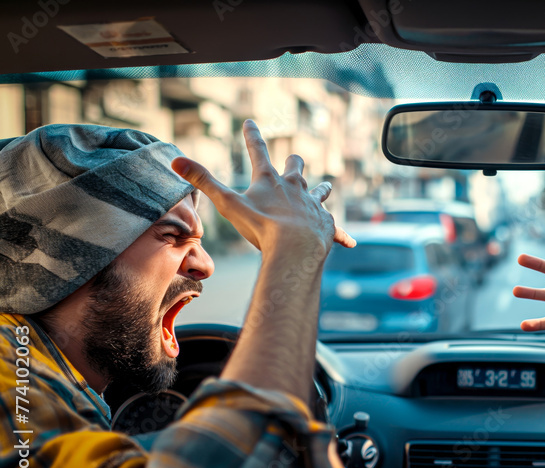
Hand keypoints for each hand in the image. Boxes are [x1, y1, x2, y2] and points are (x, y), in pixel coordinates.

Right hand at [170, 120, 355, 252]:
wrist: (296, 247)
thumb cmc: (261, 227)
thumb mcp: (227, 203)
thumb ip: (202, 181)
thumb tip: (174, 159)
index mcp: (270, 180)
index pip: (257, 151)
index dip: (251, 135)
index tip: (250, 122)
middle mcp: (295, 187)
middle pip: (296, 167)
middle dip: (294, 161)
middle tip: (294, 157)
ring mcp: (313, 204)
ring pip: (319, 191)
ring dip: (320, 189)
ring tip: (325, 186)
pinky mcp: (326, 224)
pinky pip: (336, 229)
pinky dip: (341, 234)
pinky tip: (350, 241)